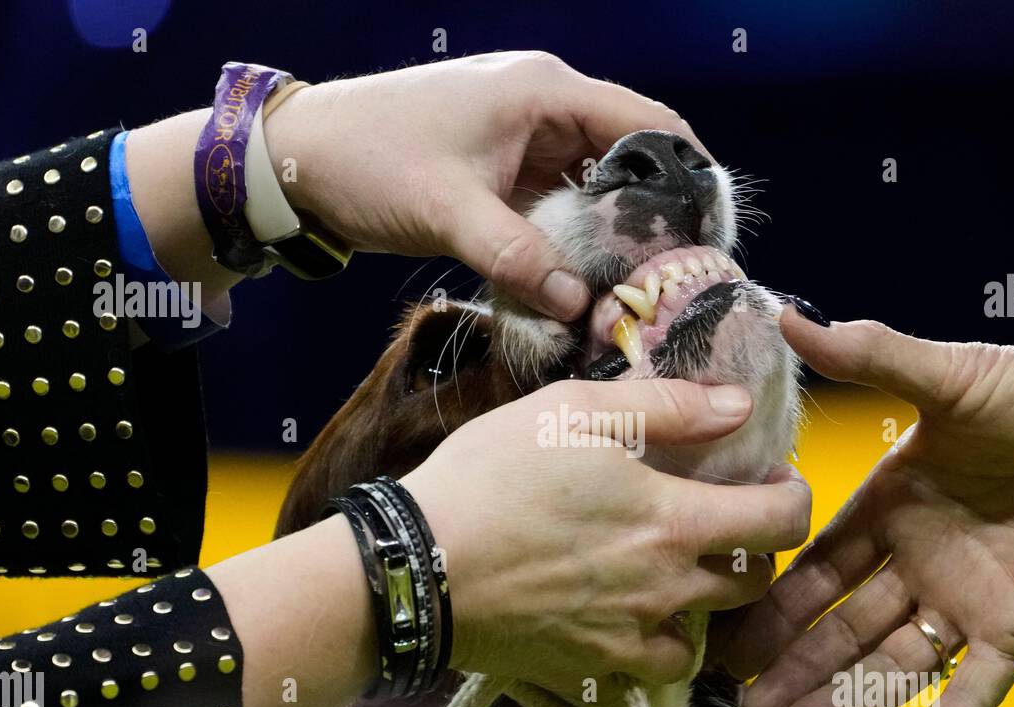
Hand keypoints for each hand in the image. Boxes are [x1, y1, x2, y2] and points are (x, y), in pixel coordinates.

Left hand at [269, 52, 704, 319]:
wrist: (299, 158)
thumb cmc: (371, 162)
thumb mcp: (451, 213)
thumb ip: (521, 258)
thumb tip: (580, 306)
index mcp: (544, 92)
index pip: (648, 121)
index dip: (690, 170)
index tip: (714, 227)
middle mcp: (544, 107)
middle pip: (627, 157)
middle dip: (653, 212)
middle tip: (676, 273)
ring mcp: (523, 140)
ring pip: (593, 185)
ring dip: (611, 229)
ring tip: (638, 285)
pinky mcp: (503, 171)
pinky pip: (558, 203)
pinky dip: (574, 236)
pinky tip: (586, 278)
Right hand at [401, 378, 810, 690]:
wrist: (417, 566)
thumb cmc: (491, 477)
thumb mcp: (574, 413)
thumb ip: (668, 407)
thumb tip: (738, 406)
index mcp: (670, 521)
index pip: (780, 523)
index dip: (796, 499)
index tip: (776, 481)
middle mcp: (664, 588)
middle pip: (755, 584)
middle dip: (760, 550)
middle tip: (729, 520)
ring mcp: (628, 636)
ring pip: (708, 633)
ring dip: (710, 602)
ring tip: (681, 571)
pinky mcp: (590, 667)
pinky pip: (652, 667)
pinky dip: (658, 643)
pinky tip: (634, 613)